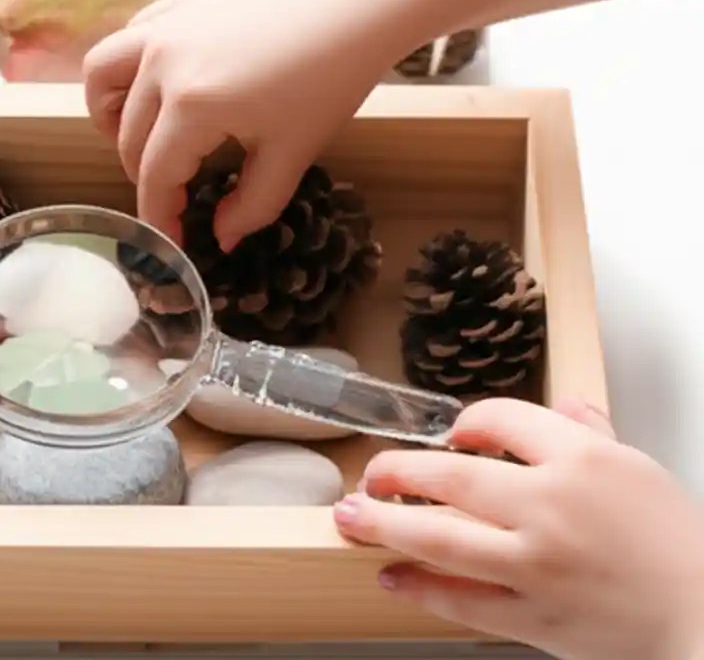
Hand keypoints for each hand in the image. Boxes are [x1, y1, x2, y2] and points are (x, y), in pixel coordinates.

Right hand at [81, 0, 435, 249]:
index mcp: (192, 104)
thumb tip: (221, 237)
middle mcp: (163, 62)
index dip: (159, 216)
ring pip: (102, 76)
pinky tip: (159, 90)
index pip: (155, 175)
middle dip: (145, 176)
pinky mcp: (177, 3)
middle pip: (127, 135)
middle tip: (176, 197)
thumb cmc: (332, 73)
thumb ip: (253, 204)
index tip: (172, 242)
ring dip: (110, 115)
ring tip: (140, 138)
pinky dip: (128, 71)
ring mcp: (165, 25)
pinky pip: (127, 40)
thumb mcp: (294, 152)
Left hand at [333, 398, 703, 659]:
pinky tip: (392, 576)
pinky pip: (460, 600)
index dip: (464, 423)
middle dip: (397, 472)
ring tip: (352, 516)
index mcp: (582, 461)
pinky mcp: (532, 616)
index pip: (500, 420)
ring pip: (440, 539)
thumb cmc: (680, 550)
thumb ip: (592, 436)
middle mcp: (552, 507)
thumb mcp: (641, 473)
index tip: (450, 434)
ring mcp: (537, 564)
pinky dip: (419, 588)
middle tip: (370, 474)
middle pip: (451, 478)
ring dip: (385, 525)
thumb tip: (564, 406)